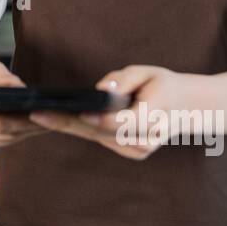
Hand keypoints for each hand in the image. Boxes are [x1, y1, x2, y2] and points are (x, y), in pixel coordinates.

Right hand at [0, 56, 49, 152]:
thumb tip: (20, 90)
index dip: (18, 121)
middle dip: (30, 125)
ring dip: (28, 131)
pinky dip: (20, 133)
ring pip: (6, 139)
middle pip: (3, 133)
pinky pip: (3, 142)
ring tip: (50, 119)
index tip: (41, 114)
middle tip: (55, 116)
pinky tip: (35, 124)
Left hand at [28, 65, 192, 159]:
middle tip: (38, 114)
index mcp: (152, 119)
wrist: (188, 107)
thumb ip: (125, 79)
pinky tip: (65, 120)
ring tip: (43, 115)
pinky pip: (104, 140)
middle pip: (100, 132)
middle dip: (68, 123)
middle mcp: (145, 140)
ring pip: (99, 138)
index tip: (74, 112)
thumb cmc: (164, 85)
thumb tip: (102, 89)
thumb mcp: (148, 72)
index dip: (95, 118)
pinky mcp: (134, 153)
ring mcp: (139, 150)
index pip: (118, 121)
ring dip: (72, 127)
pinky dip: (85, 130)